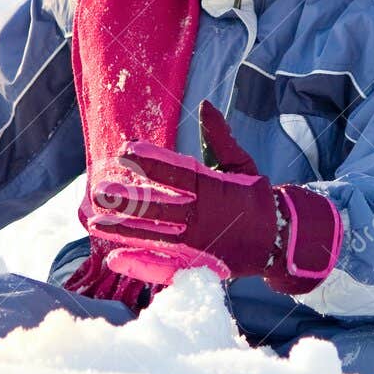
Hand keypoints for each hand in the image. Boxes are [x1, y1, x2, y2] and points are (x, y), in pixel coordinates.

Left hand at [86, 100, 341, 293]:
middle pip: (157, 209)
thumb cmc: (255, 196)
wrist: (278, 239)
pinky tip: (115, 256)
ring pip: (154, 237)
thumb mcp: (241, 164)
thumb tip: (206, 105)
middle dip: (126, 200)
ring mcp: (198, 246)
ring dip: (123, 231)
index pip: (176, 172)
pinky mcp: (196, 267)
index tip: (126, 148)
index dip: (150, 160)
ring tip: (95, 222)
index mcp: (215, 190)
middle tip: (100, 191)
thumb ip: (220, 137)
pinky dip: (140, 264)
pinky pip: (164, 268)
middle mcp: (204, 219)